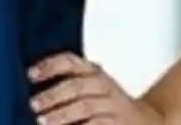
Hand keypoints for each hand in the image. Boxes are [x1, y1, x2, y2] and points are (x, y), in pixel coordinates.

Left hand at [26, 51, 165, 123]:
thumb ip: (73, 81)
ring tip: (43, 121)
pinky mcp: (118, 124)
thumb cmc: (112, 105)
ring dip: (62, 114)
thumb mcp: (96, 86)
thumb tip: (33, 78)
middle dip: (53, 96)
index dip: (50, 66)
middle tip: (34, 105)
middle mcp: (105, 87)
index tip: (30, 74)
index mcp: (96, 73)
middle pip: (77, 86)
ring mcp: (113, 107)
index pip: (72, 62)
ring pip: (85, 108)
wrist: (149, 121)